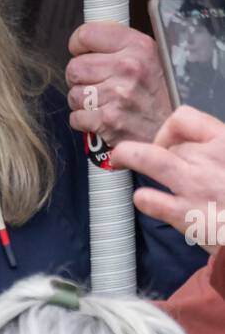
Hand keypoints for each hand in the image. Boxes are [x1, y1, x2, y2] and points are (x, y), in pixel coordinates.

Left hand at [66, 22, 170, 147]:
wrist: (172, 129)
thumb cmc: (161, 95)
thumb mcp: (152, 58)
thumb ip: (122, 46)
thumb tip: (88, 42)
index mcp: (138, 46)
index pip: (86, 34)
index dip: (79, 46)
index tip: (83, 53)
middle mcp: (128, 67)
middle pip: (75, 67)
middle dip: (80, 78)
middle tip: (96, 84)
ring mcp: (117, 95)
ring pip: (74, 94)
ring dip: (82, 101)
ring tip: (102, 103)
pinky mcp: (108, 120)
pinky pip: (76, 117)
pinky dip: (83, 120)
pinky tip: (100, 118)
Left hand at [110, 106, 224, 252]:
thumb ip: (217, 154)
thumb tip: (196, 152)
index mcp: (224, 141)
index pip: (183, 119)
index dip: (167, 130)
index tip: (166, 143)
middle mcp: (208, 159)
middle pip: (168, 145)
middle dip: (157, 154)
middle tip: (149, 165)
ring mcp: (194, 185)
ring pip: (151, 158)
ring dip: (129, 155)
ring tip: (118, 161)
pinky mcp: (185, 214)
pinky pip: (151, 200)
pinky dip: (142, 198)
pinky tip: (142, 199)